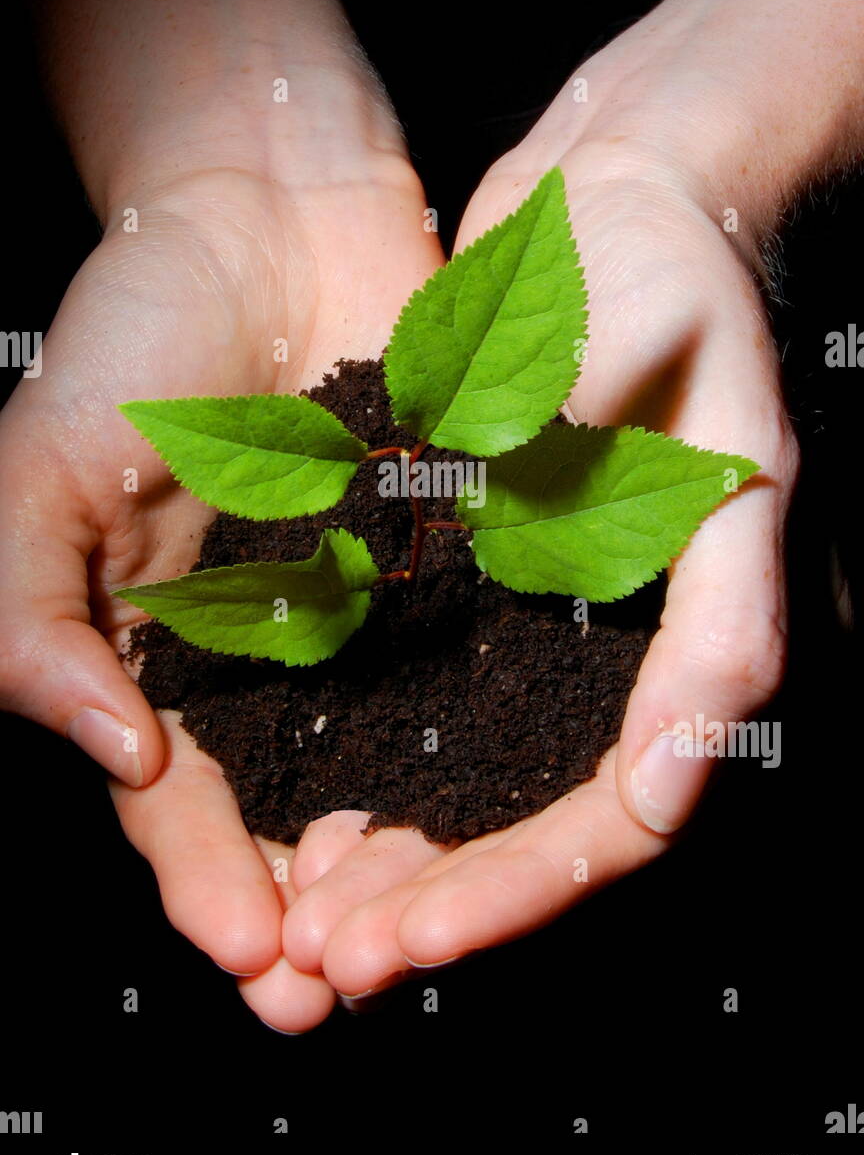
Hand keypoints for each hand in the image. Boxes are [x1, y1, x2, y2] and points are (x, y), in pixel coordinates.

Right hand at [0, 161, 443, 1030]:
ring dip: (395, 851)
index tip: (253, 957)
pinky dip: (474, 736)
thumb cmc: (133, 332)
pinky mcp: (437, 556)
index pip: (175, 800)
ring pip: (379, 761)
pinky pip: (459, 664)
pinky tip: (503, 796)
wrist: (265, 211)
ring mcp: (353, 608)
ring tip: (423, 928)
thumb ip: (34, 616)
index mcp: (153, 645)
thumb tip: (109, 753)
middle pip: (284, 810)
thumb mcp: (39, 472)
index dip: (204, 884)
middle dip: (308, 906)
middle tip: (345, 988)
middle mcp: (259, 647)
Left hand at [277, 133, 798, 1000]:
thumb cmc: (652, 246)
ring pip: (513, 788)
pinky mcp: (521, 591)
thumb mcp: (627, 331)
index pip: (650, 774)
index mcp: (712, 587)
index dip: (546, 864)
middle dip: (463, 898)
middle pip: (572, 817)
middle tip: (343, 960)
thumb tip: (468, 538)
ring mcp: (587, 620)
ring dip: (421, 866)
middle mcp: (655, 629)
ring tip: (313, 928)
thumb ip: (568, 440)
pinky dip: (400, 783)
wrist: (625, 194)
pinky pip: (470, 722)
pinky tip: (319, 826)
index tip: (436, 919)